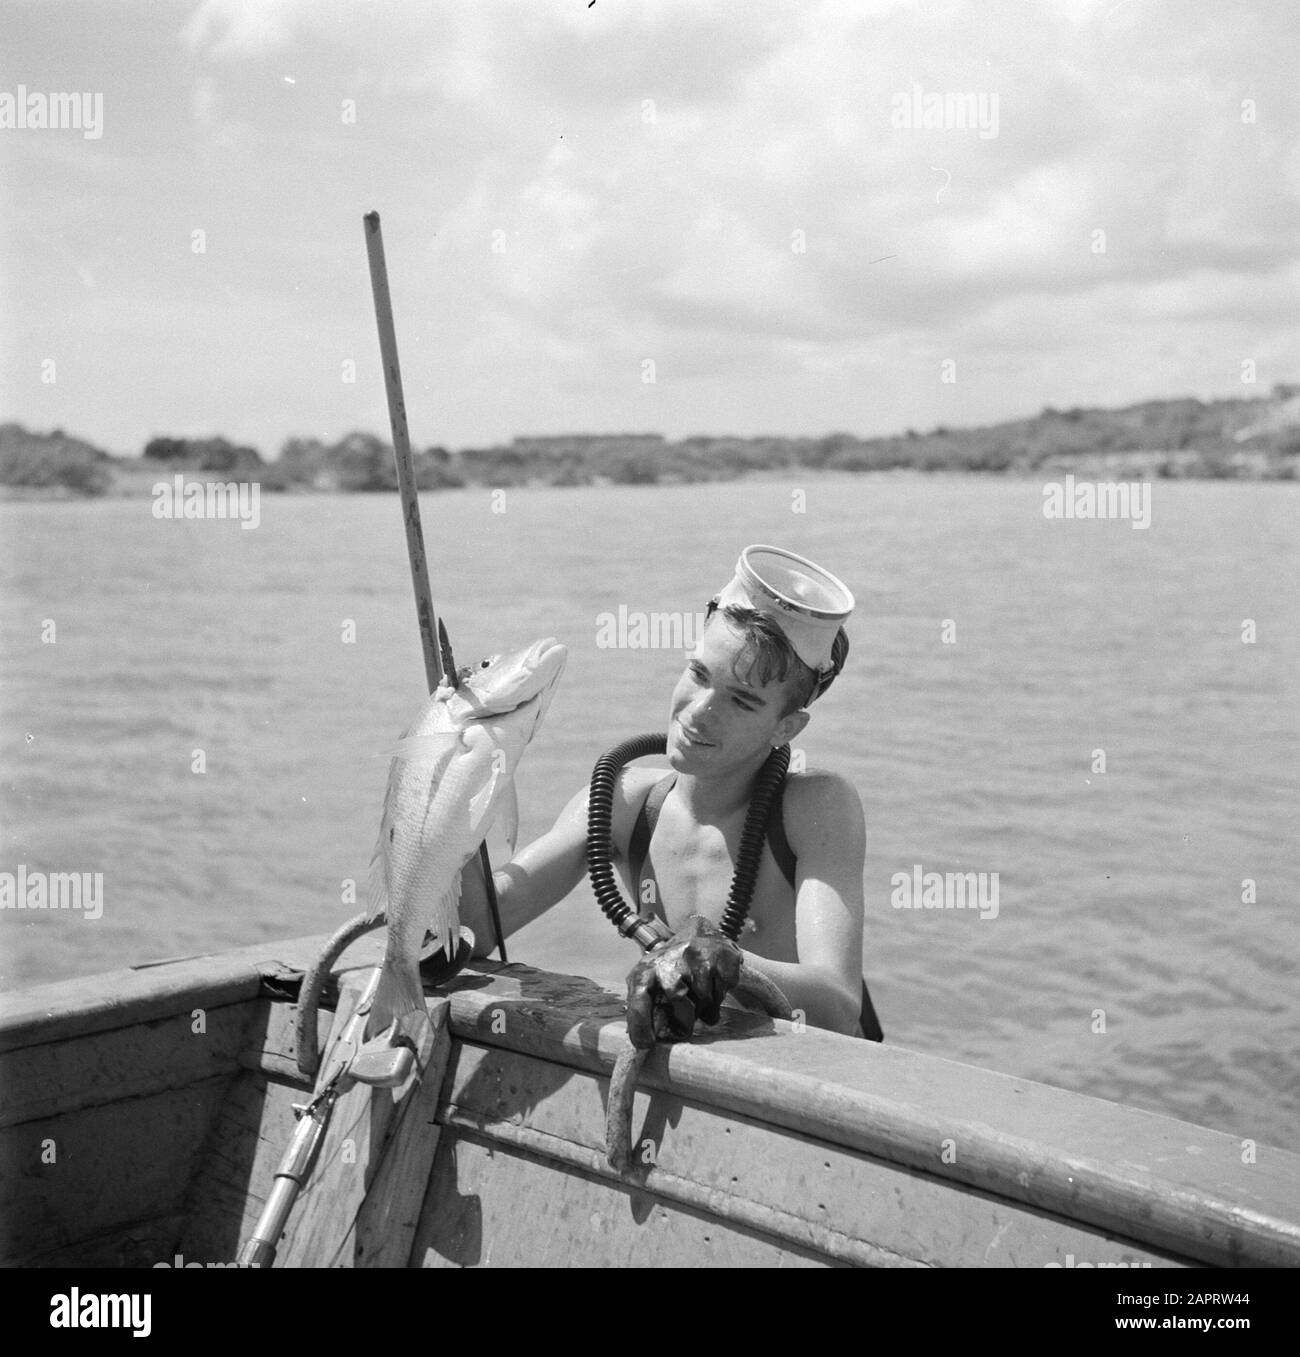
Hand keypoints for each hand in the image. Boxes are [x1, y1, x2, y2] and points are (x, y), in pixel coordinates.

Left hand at [624, 915, 743, 1048]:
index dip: (641, 1023)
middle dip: (683, 1021)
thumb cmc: (672, 967)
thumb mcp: (650, 981)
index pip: (639, 996)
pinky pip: (722, 990)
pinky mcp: (721, 957)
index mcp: (647, 968)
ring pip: (704, 999)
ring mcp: (697, 956)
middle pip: (678, 998)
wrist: (700, 935)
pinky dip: (719, 996)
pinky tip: (713, 985)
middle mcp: (671, 959)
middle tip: (684, 1030)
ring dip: (704, 1009)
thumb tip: (641, 1042)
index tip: (646, 1044)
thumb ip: (644, 1006)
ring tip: (700, 1001)